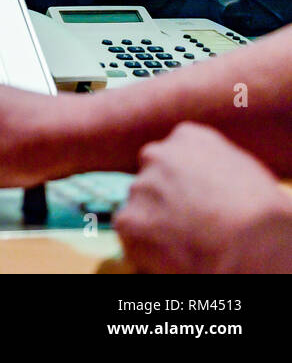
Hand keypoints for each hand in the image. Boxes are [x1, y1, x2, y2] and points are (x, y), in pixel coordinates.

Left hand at [114, 122, 291, 272]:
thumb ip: (211, 165)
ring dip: (156, 221)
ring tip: (188, 238)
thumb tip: (201, 178)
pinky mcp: (128, 219)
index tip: (194, 198)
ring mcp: (139, 186)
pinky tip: (174, 252)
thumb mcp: (241, 169)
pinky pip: (132, 233)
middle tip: (188, 221)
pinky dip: (147, 245)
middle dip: (164, 199)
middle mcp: (156, 155)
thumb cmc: (262, 210)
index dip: (181, 181)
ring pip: (141, 206)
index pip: (171, 155)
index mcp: (187, 137)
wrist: (254, 240)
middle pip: (151, 179)